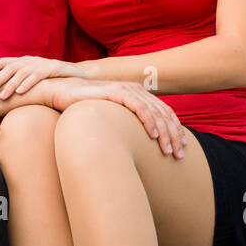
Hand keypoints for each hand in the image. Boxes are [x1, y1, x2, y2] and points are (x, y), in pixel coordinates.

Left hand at [0, 55, 79, 98]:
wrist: (79, 75)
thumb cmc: (53, 80)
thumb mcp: (34, 79)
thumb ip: (19, 82)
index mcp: (24, 61)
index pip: (3, 61)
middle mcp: (31, 60)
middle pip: (10, 67)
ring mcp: (42, 63)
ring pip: (22, 72)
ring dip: (10, 84)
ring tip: (1, 96)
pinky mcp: (54, 68)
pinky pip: (38, 75)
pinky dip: (28, 83)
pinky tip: (20, 92)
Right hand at [34, 77, 186, 156]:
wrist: (63, 93)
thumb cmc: (86, 109)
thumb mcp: (112, 118)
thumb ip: (126, 125)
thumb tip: (139, 145)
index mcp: (139, 95)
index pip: (164, 113)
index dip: (176, 131)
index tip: (183, 149)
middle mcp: (136, 90)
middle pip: (164, 114)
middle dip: (175, 136)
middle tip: (180, 155)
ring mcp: (127, 89)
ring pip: (155, 112)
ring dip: (164, 133)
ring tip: (168, 151)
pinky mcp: (116, 91)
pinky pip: (138, 107)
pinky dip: (148, 121)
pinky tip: (153, 136)